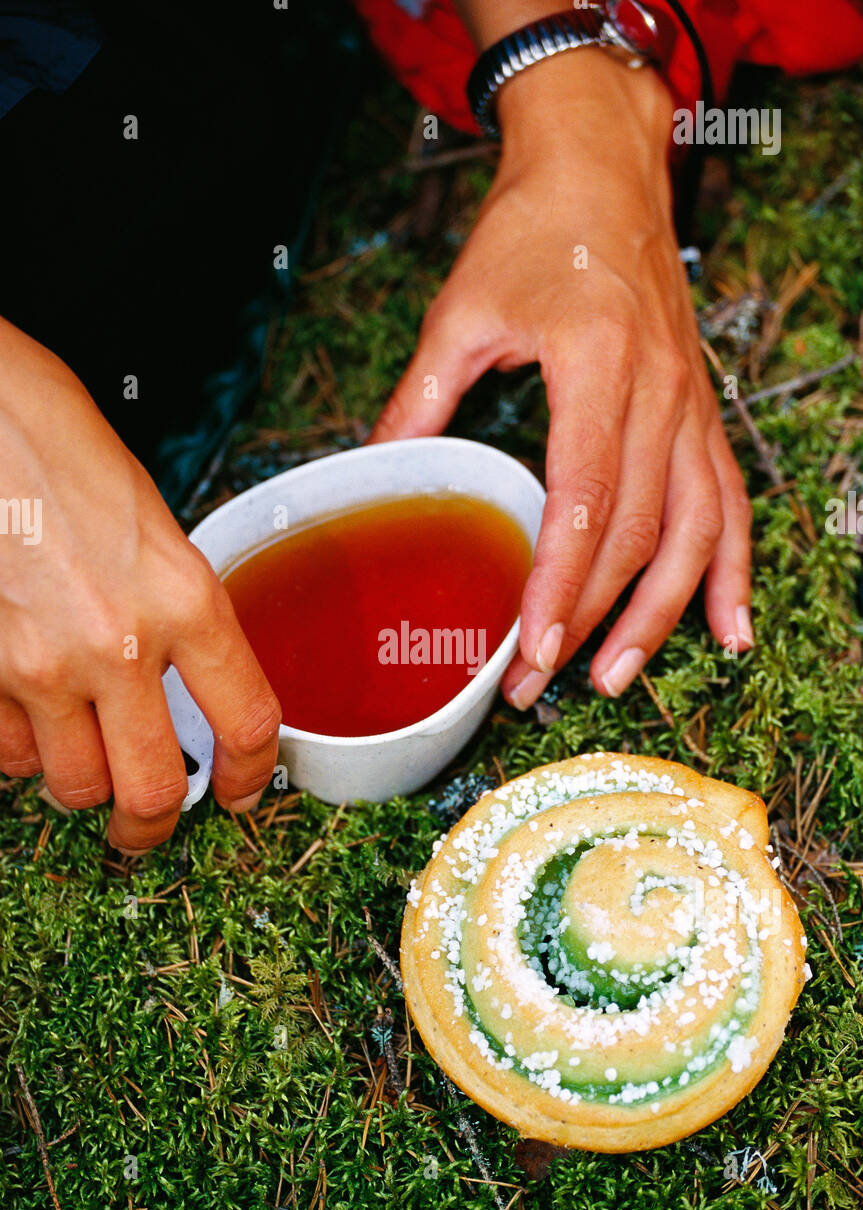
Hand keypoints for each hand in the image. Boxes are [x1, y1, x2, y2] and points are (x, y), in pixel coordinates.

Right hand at [0, 317, 280, 851]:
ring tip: (85, 764)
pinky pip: (8, 753)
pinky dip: (22, 752)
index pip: (247, 722)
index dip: (249, 777)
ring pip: (74, 785)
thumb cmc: (61, 448)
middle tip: (148, 827)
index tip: (238, 793)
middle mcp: (121, 644)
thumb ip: (179, 612)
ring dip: (82, 787)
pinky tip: (31, 722)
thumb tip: (186, 677)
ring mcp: (44, 663)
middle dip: (152, 827)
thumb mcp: (155, 527)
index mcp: (187, 599)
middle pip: (150, 790)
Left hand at [369, 49, 751, 706]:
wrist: (606, 168)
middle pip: (636, 533)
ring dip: (663, 614)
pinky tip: (729, 630)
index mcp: (596, 364)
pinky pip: (730, 504)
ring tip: (619, 677)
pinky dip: (732, 571)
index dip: (559, 583)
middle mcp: (659, 392)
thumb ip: (422, 395)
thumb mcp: (462, 308)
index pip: (585, 500)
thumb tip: (379, 465)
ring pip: (697, 532)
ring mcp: (691, 405)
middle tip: (540, 682)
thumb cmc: (535, 229)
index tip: (531, 646)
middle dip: (588, 619)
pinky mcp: (702, 413)